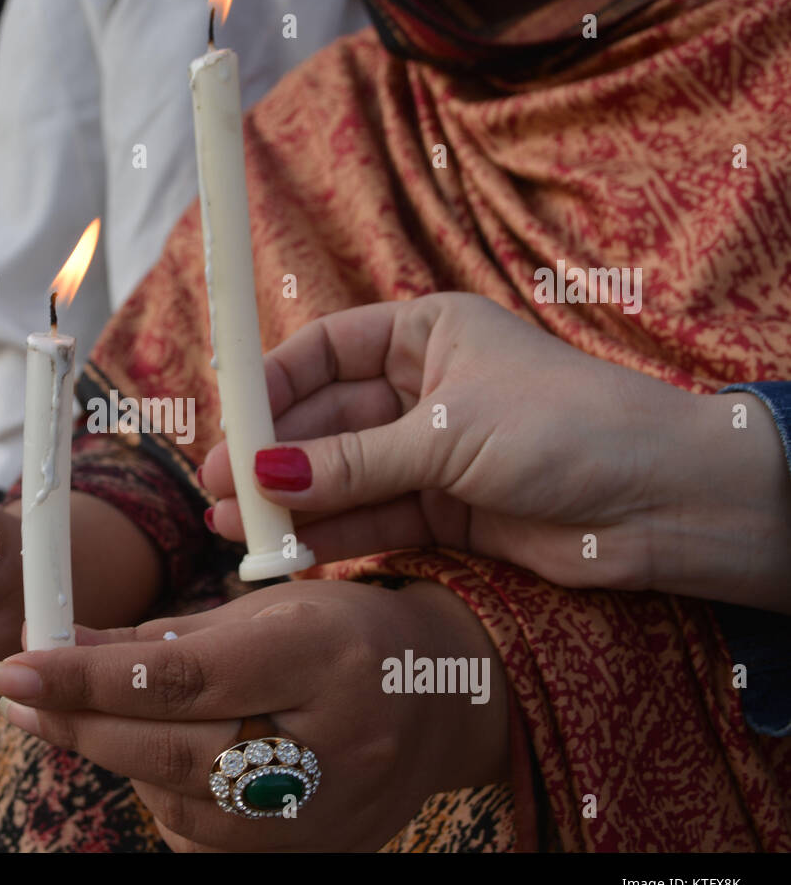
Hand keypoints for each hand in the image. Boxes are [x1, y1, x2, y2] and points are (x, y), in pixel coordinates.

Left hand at [0, 579, 507, 851]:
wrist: (446, 703)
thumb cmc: (350, 635)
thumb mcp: (268, 609)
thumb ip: (165, 637)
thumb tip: (65, 646)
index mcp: (322, 659)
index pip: (180, 679)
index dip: (86, 676)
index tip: (13, 666)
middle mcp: (328, 747)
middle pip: (168, 751)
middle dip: (79, 721)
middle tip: (17, 694)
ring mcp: (322, 815)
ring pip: (175, 800)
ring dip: (122, 754)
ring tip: (116, 710)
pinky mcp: (311, 854)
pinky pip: (202, 837)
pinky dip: (168, 794)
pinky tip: (175, 755)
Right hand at [202, 294, 790, 611]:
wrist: (664, 502)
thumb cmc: (567, 427)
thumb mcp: (445, 434)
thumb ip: (351, 462)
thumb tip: (261, 472)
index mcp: (429, 334)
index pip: (327, 348)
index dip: (274, 381)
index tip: (231, 417)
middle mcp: (424, 390)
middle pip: (326, 419)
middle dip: (273, 454)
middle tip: (220, 485)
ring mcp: (433, 453)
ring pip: (344, 475)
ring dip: (293, 501)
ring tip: (236, 527)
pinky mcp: (445, 510)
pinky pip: (372, 519)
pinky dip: (332, 536)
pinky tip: (288, 550)